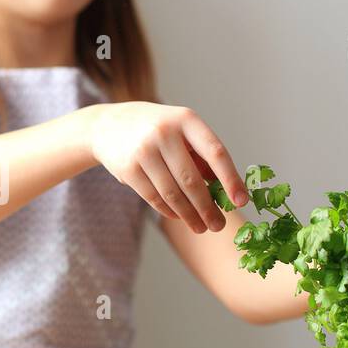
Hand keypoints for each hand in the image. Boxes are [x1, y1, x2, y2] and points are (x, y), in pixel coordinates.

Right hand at [90, 102, 248, 232]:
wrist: (106, 125)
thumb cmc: (154, 129)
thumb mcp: (180, 130)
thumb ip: (201, 154)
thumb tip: (224, 187)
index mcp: (186, 119)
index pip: (215, 152)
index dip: (231, 179)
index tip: (241, 201)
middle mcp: (164, 132)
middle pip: (192, 179)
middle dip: (208, 207)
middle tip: (218, 226)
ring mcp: (143, 151)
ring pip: (172, 192)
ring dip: (189, 215)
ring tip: (201, 227)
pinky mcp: (128, 169)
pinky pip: (154, 196)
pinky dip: (168, 210)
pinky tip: (179, 217)